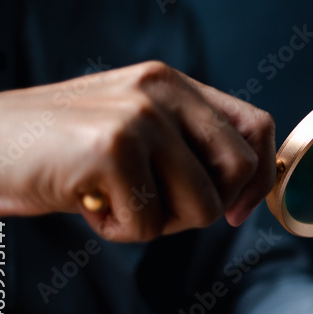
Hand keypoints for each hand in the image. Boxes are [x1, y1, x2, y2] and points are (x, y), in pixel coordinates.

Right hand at [0, 61, 274, 241]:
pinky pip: (149, 224)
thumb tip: (247, 188)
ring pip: (201, 206)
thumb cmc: (54, 150)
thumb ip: (184, 143)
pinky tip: (86, 204)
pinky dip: (118, 231)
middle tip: (156, 209)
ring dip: (158, 223)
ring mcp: (140, 117)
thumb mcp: (130, 129)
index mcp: (172, 83)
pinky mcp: (114, 150)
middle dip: (207, 207)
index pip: (255, 125)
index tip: (236, 209)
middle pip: (238, 169)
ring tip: (112, 201)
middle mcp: (163, 91)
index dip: (258, 175)